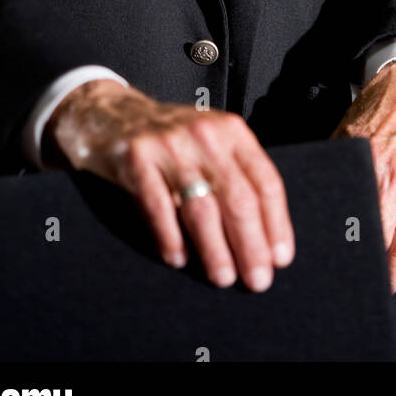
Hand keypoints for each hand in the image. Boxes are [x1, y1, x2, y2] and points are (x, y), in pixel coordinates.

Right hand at [46, 79, 294, 290]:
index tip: (280, 257)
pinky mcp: (137, 159)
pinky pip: (158, 207)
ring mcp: (170, 147)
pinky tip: (179, 259)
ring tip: (223, 277)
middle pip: (237, 198)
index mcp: (232, 131)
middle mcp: (205, 135)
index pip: (264, 181)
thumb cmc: (174, 140)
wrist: (115, 115)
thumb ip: (238, 175)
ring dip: (215, 249)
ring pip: (201, 207)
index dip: (276, 223)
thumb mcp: (214, 143)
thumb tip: (266, 237)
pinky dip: (171, 238)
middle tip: (257, 280)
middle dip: (251, 245)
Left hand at [332, 62, 395, 295]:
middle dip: (371, 267)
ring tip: (385, 288)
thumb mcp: (350, 129)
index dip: (348, 246)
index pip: (357, 217)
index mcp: (372, 162)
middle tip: (359, 285)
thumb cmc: (384, 107)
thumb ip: (337, 164)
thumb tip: (315, 198)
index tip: (337, 266)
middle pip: (384, 237)